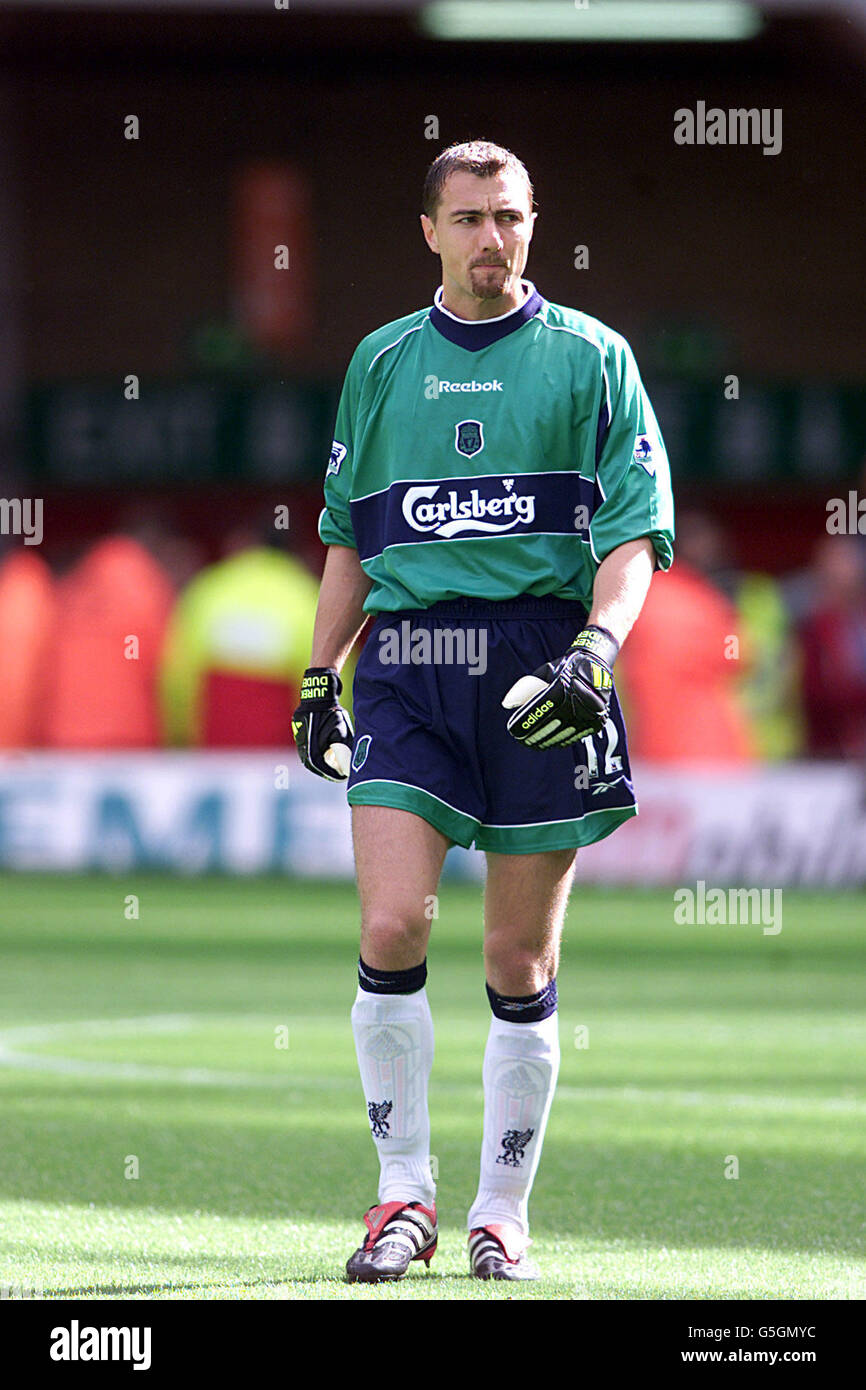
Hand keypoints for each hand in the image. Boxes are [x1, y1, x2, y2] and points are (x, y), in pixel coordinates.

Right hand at [292, 667, 354, 779]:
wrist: (319, 693)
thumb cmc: (331, 712)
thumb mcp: (341, 731)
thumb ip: (343, 748)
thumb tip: (347, 764)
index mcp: (310, 745)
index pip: (319, 766)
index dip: (331, 773)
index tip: (341, 777)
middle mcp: (302, 742)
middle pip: (312, 763)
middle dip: (326, 769)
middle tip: (338, 773)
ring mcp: (299, 734)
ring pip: (309, 754)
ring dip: (321, 760)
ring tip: (334, 763)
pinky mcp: (300, 728)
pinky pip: (307, 744)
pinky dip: (318, 750)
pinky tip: (327, 750)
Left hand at [502, 626, 618, 748]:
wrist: (597, 665)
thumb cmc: (566, 667)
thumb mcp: (544, 673)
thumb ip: (525, 688)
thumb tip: (507, 704)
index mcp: (562, 687)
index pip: (539, 711)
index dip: (526, 723)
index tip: (515, 730)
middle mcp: (576, 701)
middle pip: (550, 726)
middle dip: (535, 736)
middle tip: (524, 741)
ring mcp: (587, 712)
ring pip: (563, 734)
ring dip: (548, 740)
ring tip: (536, 743)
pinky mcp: (595, 721)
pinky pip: (576, 735)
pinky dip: (563, 740)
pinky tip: (553, 741)